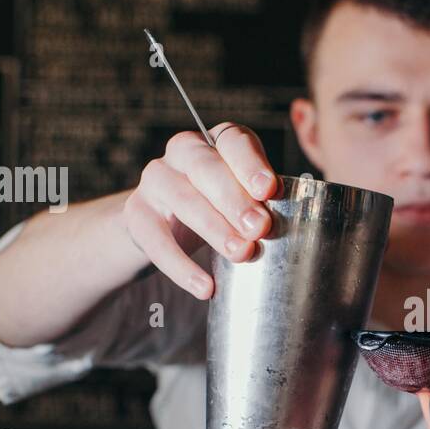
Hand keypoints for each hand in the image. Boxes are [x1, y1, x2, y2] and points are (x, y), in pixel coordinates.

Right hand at [120, 122, 279, 298]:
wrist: (163, 225)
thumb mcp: (242, 199)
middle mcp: (183, 152)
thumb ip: (261, 205)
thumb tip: (292, 225)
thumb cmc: (219, 208)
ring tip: (241, 254)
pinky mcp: (137, 213)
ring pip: (181, 198)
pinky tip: (205, 287)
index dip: (251, 164)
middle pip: (206, 168)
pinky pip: (156, 239)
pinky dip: (181, 266)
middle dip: (235, 199)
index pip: (234, 142)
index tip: (269, 189)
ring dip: (213, 228)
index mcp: (217, 142)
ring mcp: (155, 180)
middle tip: (260, 228)